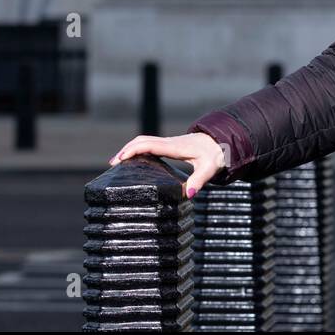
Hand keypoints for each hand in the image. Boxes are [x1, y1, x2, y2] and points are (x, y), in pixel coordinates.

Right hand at [109, 132, 226, 199]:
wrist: (222, 143)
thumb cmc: (215, 156)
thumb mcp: (209, 169)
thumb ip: (199, 181)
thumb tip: (189, 194)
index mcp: (175, 146)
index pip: (149, 144)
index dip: (133, 150)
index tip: (120, 159)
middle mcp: (169, 142)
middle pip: (142, 140)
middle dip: (126, 150)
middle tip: (113, 164)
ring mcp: (169, 143)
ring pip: (145, 141)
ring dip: (130, 149)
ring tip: (117, 163)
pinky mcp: (170, 146)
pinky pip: (150, 145)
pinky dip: (138, 150)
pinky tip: (133, 161)